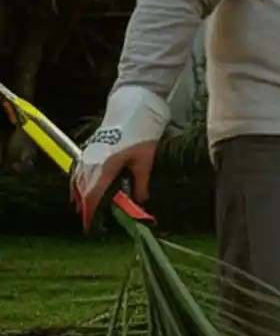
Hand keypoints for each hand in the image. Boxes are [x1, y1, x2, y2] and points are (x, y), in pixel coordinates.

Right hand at [70, 86, 168, 232]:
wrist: (132, 108)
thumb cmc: (141, 132)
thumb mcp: (145, 160)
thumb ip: (141, 183)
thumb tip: (140, 201)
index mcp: (105, 166)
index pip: (93, 195)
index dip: (91, 213)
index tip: (91, 227)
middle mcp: (92, 161)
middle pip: (82, 190)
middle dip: (85, 207)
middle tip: (91, 222)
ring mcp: (88, 153)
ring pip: (77, 180)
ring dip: (80, 195)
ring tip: (85, 209)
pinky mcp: (89, 148)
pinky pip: (78, 170)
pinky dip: (78, 182)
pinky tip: (81, 188)